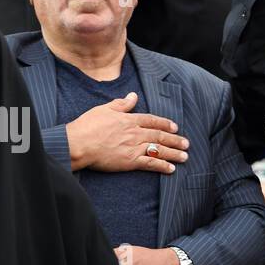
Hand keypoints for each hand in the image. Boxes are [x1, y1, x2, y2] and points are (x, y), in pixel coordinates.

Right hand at [65, 92, 188, 172]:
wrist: (77, 143)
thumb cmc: (87, 126)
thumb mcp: (105, 109)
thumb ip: (121, 104)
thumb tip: (133, 96)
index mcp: (130, 119)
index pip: (152, 121)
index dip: (165, 124)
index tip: (175, 127)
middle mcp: (136, 133)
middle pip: (160, 136)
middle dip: (175, 140)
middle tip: (186, 143)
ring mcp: (134, 147)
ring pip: (159, 149)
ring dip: (174, 153)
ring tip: (185, 156)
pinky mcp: (129, 161)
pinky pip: (150, 163)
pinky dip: (162, 165)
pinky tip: (171, 169)